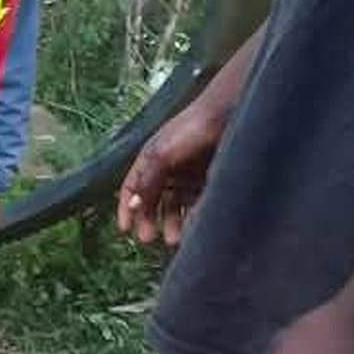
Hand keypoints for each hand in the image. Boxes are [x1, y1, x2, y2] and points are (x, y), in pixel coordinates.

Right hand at [117, 106, 223, 245]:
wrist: (229, 114)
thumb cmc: (191, 128)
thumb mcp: (162, 155)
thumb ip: (146, 181)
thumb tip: (132, 207)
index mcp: (151, 159)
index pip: (132, 187)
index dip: (126, 208)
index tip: (125, 230)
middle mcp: (168, 168)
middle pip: (153, 201)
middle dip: (150, 220)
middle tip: (148, 238)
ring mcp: (189, 175)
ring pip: (176, 206)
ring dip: (172, 224)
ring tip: (174, 239)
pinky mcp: (209, 180)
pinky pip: (197, 204)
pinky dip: (193, 217)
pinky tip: (193, 228)